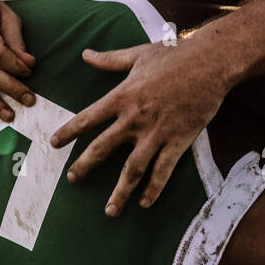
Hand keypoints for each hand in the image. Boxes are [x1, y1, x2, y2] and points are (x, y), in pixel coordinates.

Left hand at [50, 38, 231, 215]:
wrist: (209, 63)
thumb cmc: (173, 55)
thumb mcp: (137, 55)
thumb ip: (110, 60)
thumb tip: (85, 54)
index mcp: (122, 96)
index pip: (88, 118)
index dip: (69, 131)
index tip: (54, 143)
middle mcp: (134, 119)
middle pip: (103, 148)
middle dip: (85, 165)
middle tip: (72, 179)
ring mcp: (156, 133)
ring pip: (133, 169)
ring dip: (120, 192)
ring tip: (109, 210)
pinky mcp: (178, 141)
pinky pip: (163, 171)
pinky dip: (154, 189)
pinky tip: (145, 203)